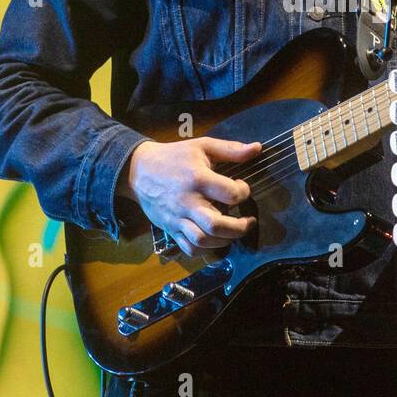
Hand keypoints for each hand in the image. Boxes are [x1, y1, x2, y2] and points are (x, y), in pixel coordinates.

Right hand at [123, 137, 260, 257]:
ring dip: (225, 240)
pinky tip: (215, 240)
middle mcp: (188, 202)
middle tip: (249, 222)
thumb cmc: (174, 157)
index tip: (242, 188)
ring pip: (203, 240)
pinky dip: (206, 250)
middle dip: (240, 228)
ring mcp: (178, 218)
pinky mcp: (171, 229)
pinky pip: (189, 248)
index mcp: (198, 179)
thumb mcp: (203, 146)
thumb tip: (258, 148)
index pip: (230, 194)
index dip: (244, 192)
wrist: (139, 171)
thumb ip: (231, 149)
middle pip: (216, 225)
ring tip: (234, 232)